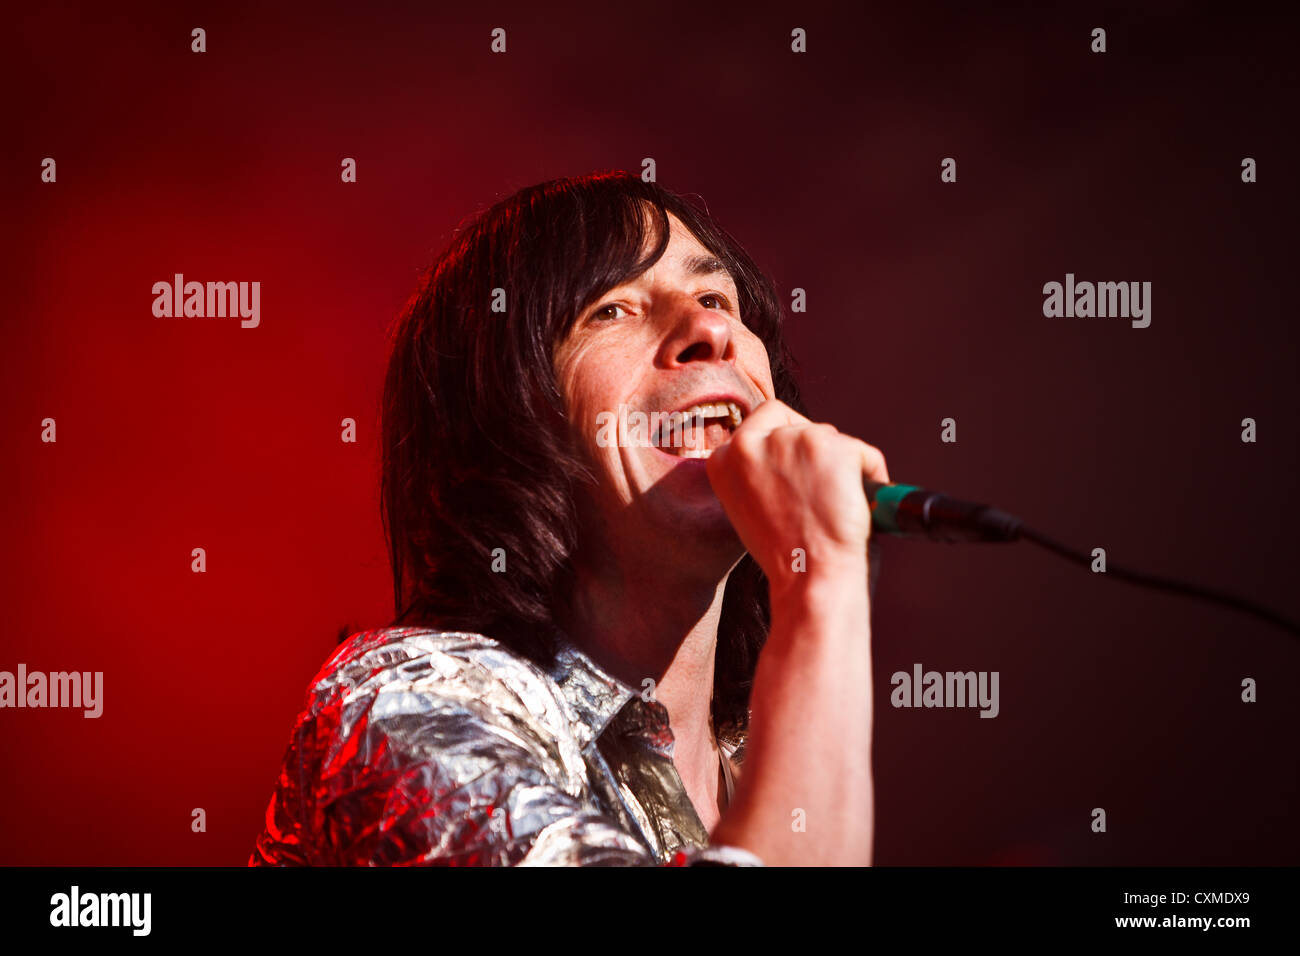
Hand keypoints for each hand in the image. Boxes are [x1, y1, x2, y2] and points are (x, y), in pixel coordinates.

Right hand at [705, 399, 889, 596]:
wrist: (810, 578)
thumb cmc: (785, 556)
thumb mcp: (749, 507)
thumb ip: (757, 473)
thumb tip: (788, 454)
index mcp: (724, 458)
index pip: (762, 421)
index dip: (785, 442)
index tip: (799, 469)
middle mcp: (751, 442)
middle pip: (796, 422)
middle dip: (814, 449)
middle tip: (823, 490)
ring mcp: (792, 440)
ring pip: (830, 438)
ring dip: (840, 466)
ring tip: (836, 507)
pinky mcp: (832, 446)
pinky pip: (863, 453)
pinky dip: (870, 475)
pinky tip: (858, 505)